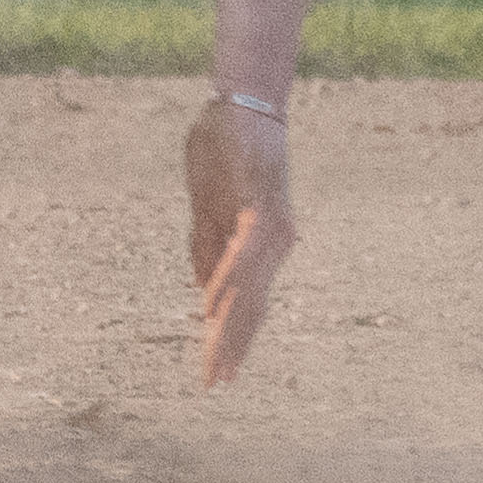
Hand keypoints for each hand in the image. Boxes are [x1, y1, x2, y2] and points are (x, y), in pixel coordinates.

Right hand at [184, 96, 294, 385]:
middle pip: (251, 305)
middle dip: (231, 345)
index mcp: (261, 243)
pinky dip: (229, 279)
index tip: (218, 375)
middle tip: (215, 383)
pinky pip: (244, 250)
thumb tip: (206, 293)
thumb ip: (207, 243)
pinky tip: (214, 302)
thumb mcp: (205, 202)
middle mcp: (276, 241)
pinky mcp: (261, 203)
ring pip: (249, 287)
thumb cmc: (225, 146)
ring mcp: (272, 225)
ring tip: (217, 356)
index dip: (232, 338)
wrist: (241, 99)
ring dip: (230, 324)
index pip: (246, 302)